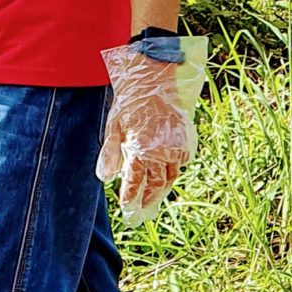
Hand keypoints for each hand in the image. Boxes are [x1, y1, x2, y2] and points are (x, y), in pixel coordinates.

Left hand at [97, 36, 195, 217]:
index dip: (130, 196)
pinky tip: (166, 175)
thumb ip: (110, 153)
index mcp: (141, 150)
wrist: (155, 78)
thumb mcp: (114, 125)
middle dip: (148, 199)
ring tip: (154, 199)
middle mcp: (161, 152)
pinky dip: (173, 170)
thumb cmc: (130, 100)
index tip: (127, 208)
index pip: (135, 182)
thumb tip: (106, 178)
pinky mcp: (186, 141)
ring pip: (171, 176)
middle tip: (142, 213)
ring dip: (162, 188)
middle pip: (155, 185)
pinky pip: (181, 162)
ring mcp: (176, 147)